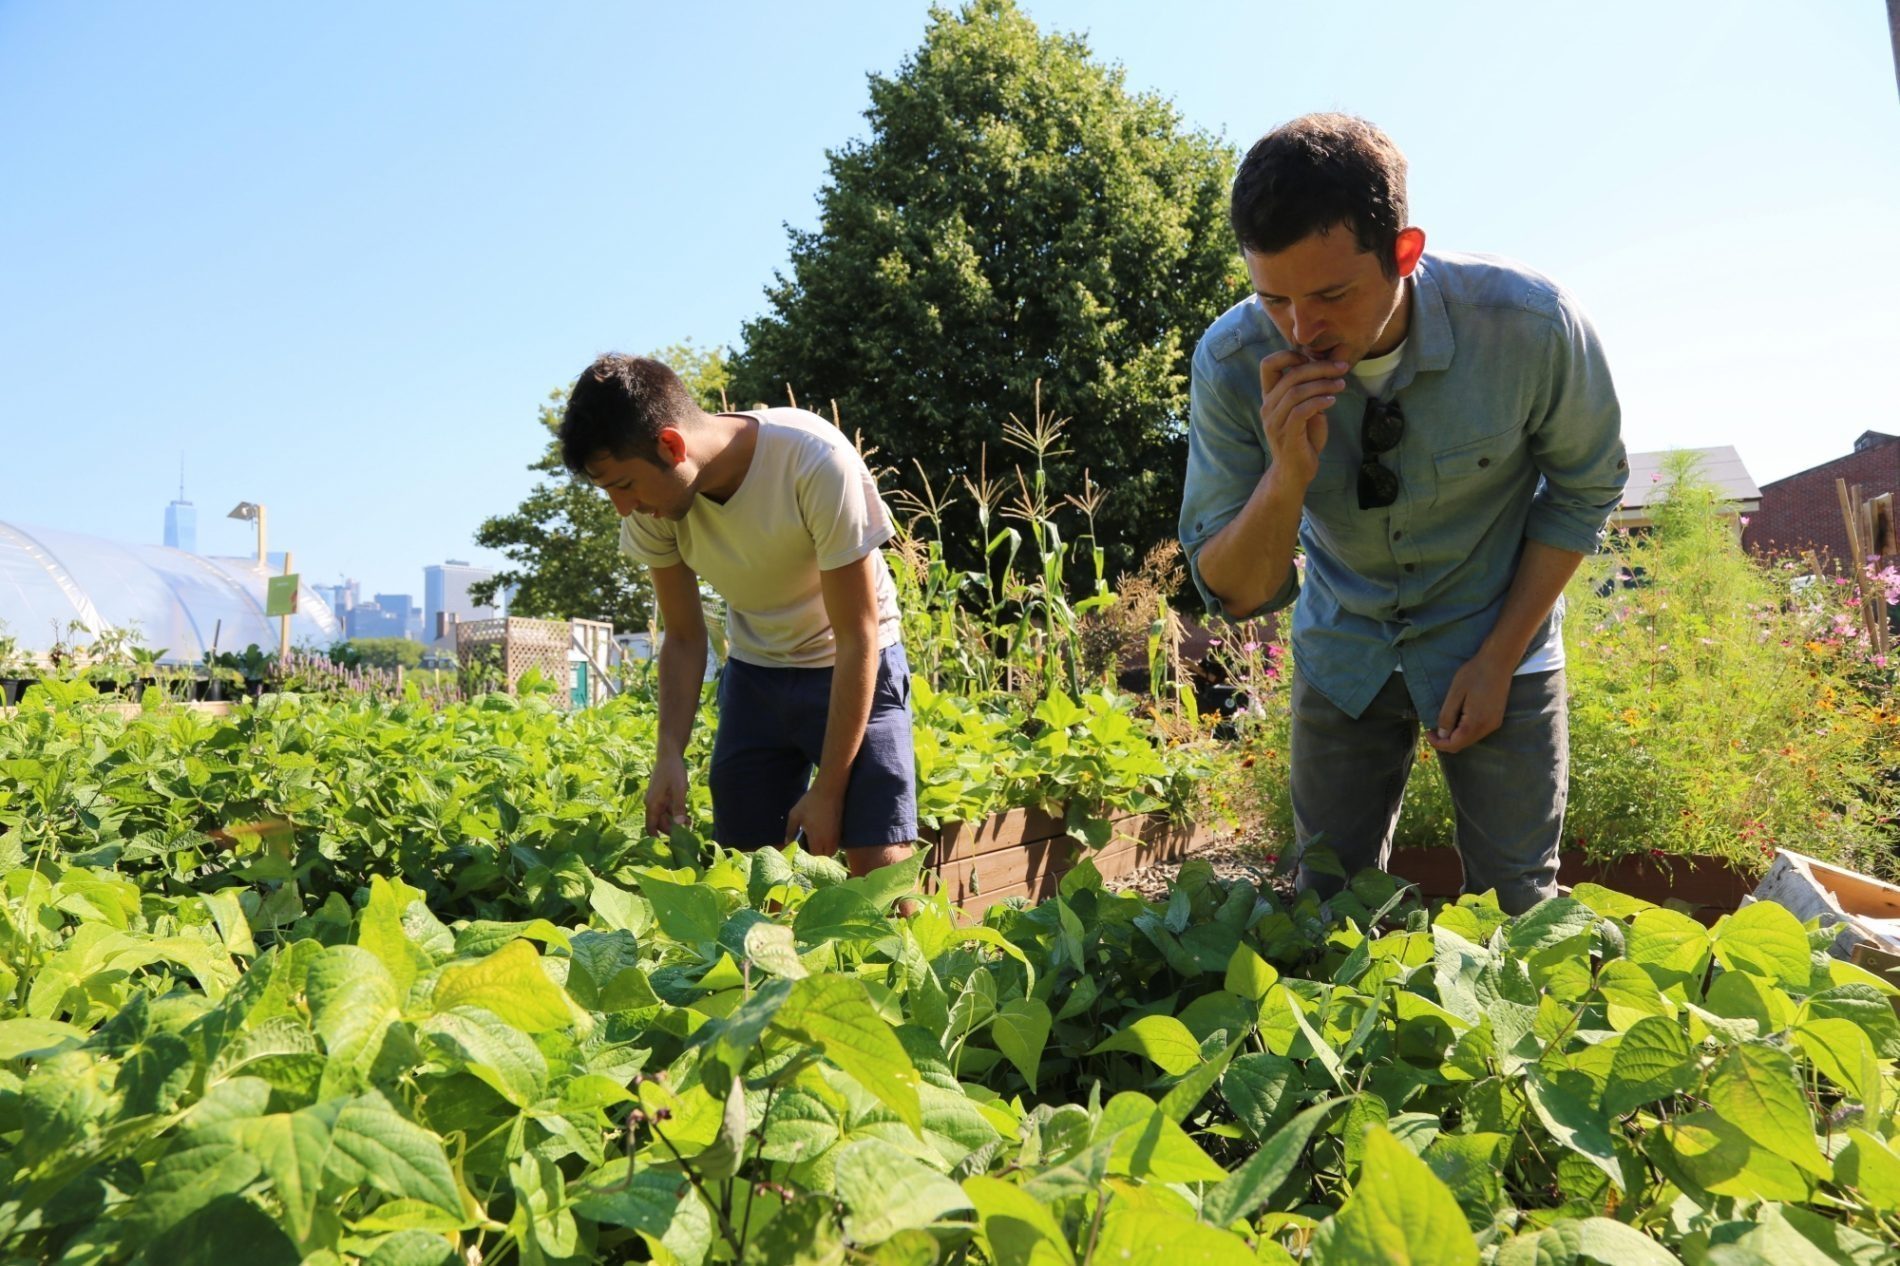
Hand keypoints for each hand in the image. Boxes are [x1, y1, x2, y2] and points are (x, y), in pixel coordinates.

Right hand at [643, 753, 689, 835]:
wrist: (670, 754)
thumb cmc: (673, 770)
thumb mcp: (679, 789)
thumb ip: (679, 807)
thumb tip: (679, 826)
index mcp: (652, 804)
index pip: (650, 828)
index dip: (657, 839)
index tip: (670, 846)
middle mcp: (652, 804)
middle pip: (660, 824)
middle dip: (672, 830)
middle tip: (688, 834)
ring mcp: (657, 800)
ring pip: (665, 818)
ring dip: (676, 823)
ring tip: (690, 824)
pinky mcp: (663, 797)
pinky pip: (668, 810)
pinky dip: (676, 814)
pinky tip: (688, 817)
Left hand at [785, 785, 845, 856]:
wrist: (829, 790)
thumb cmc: (810, 802)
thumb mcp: (795, 815)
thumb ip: (790, 830)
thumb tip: (787, 842)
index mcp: (817, 838)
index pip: (814, 856)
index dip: (808, 855)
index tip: (802, 849)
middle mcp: (829, 839)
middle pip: (825, 856)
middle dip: (818, 855)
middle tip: (809, 846)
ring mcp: (836, 834)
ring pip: (833, 850)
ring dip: (825, 849)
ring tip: (816, 841)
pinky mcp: (840, 829)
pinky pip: (836, 842)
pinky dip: (830, 843)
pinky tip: (823, 834)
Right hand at [1258, 350, 1345, 489]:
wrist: (1294, 472)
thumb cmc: (1303, 439)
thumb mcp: (1307, 410)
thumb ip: (1311, 392)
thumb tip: (1329, 370)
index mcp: (1270, 397)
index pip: (1268, 364)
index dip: (1290, 355)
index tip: (1315, 359)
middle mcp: (1268, 407)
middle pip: (1291, 375)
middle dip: (1320, 367)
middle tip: (1342, 368)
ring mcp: (1274, 421)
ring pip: (1296, 391)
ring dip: (1323, 384)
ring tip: (1342, 385)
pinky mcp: (1286, 434)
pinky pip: (1301, 410)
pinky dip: (1320, 402)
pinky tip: (1333, 401)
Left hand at [1427, 654, 1513, 753]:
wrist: (1499, 661)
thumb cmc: (1475, 674)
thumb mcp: (1455, 694)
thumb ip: (1447, 716)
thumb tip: (1442, 735)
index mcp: (1476, 723)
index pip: (1454, 745)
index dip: (1437, 743)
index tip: (1426, 732)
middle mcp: (1487, 728)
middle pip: (1462, 744)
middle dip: (1445, 740)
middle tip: (1432, 728)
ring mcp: (1494, 724)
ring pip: (1470, 739)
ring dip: (1455, 735)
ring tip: (1444, 721)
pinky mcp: (1496, 718)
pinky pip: (1478, 731)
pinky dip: (1465, 730)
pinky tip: (1458, 717)